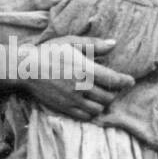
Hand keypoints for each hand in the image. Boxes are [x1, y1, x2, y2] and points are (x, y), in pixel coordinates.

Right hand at [0, 36, 135, 122]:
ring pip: (98, 108)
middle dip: (114, 92)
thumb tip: (113, 44)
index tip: (130, 81)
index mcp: (86, 70)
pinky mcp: (65, 108)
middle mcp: (82, 87)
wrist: (27, 69)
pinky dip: (91, 112)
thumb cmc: (50, 52)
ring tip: (101, 96)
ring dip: (103, 103)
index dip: (125, 81)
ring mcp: (73, 100)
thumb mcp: (71, 42)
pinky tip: (90, 105)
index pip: (114, 80)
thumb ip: (94, 44)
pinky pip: (85, 116)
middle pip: (108, 96)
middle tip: (113, 87)